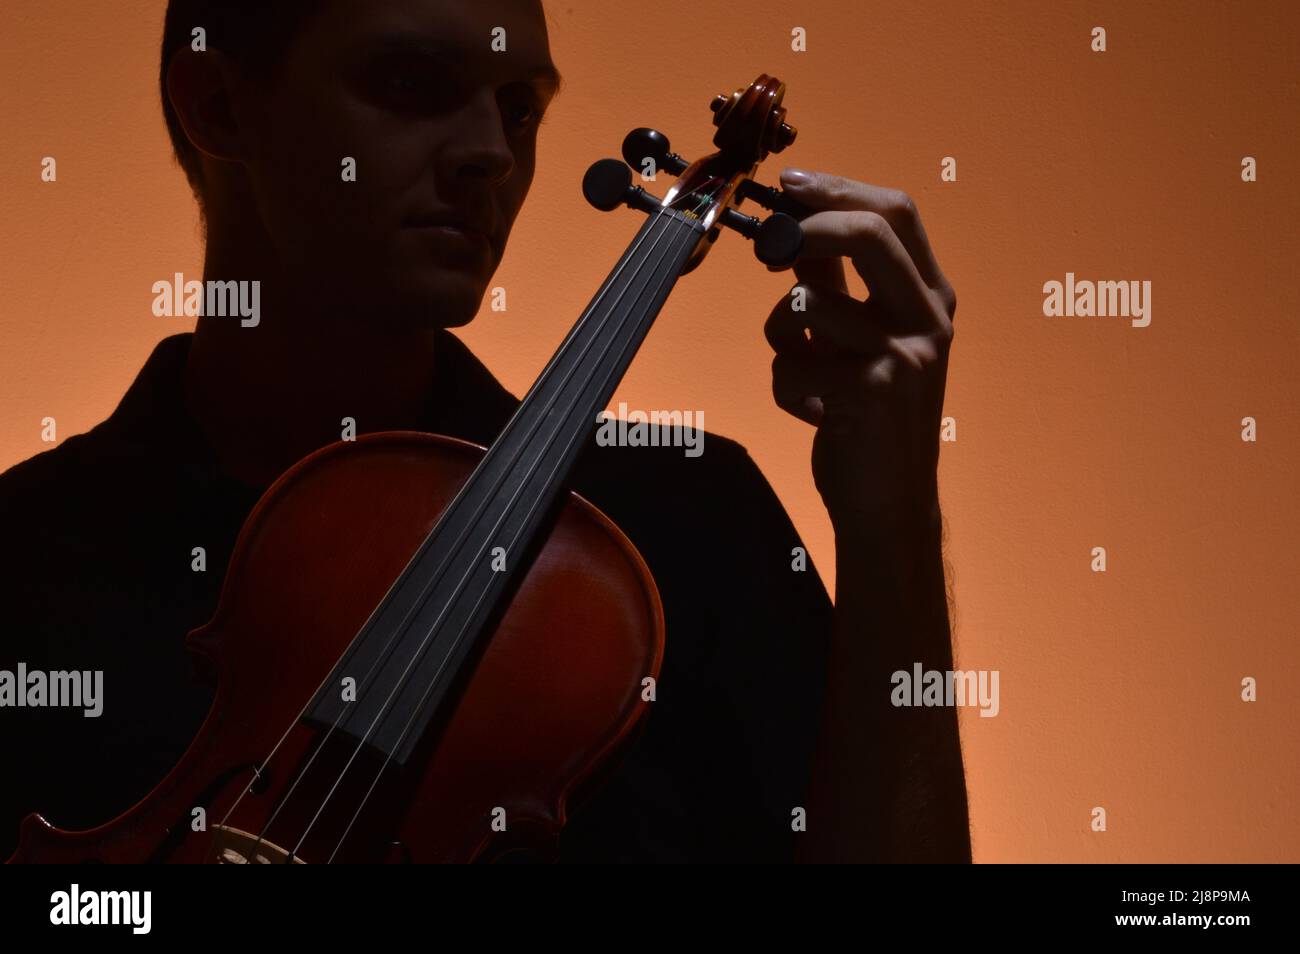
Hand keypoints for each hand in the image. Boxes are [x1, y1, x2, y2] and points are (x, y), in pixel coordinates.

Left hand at [764, 169, 956, 572]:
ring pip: (809, 303)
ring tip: (797, 367)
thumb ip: (834, 283)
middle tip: (765, 240)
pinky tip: (810, 412)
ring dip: (779, 333)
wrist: (889, 504)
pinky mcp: (872, 392)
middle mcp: (929, 320)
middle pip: (871, 233)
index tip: (790, 184)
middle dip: (807, 224)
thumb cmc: (869, 417)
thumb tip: (790, 226)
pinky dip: (783, 386)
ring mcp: (905, 355)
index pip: (899, 213)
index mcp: (932, 298)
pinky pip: (791, 363)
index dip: (840, 189)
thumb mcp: (859, 340)